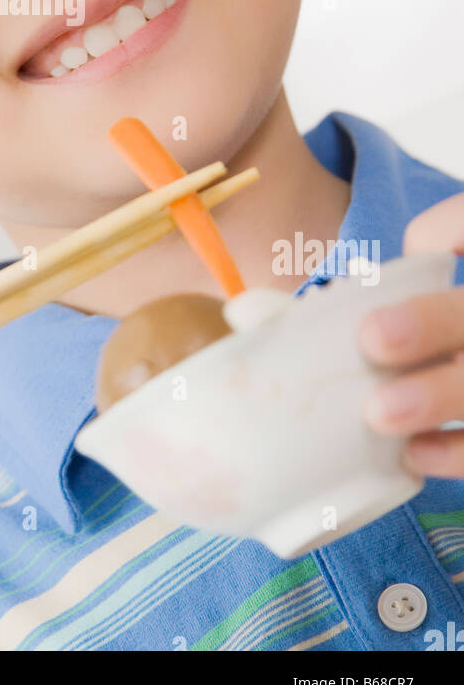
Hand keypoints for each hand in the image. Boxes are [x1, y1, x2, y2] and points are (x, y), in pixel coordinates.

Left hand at [358, 192, 463, 477]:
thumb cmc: (394, 343)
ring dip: (438, 393)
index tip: (420, 251)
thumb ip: (332, 304)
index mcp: (455, 276)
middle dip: (433, 322)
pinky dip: (457, 450)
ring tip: (381, 413)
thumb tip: (242, 313)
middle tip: (373, 339)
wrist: (437, 383)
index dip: (451, 229)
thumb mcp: (381, 312)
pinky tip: (414, 454)